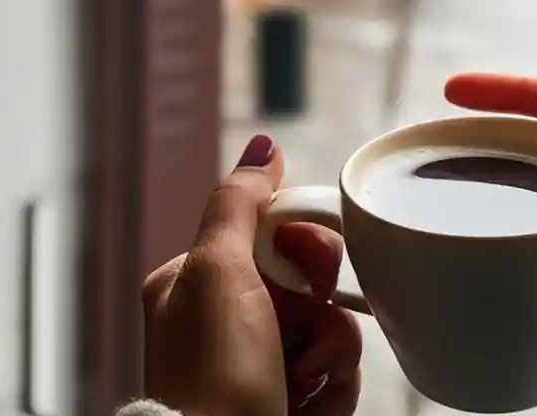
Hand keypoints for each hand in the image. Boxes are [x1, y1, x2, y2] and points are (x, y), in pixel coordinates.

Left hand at [142, 135, 361, 415]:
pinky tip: (307, 404)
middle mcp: (228, 320)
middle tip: (304, 337)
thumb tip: (262, 146)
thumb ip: (238, 204)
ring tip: (301, 384)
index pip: (273, 233)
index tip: (312, 272)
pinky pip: (338, 374)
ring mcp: (260, 362)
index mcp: (198, 281)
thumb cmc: (212, 377)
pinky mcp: (289, 398)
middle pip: (311, 283)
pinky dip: (332, 392)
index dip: (305, 248)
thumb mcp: (216, 272)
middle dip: (322, 312)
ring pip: (333, 330)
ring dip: (331, 357)